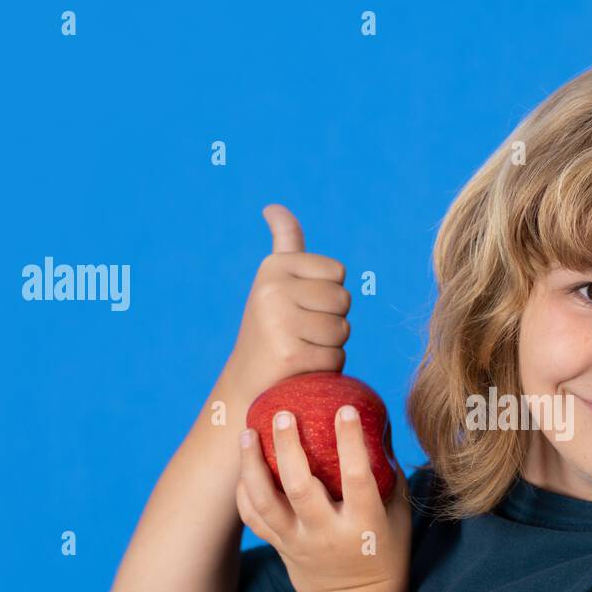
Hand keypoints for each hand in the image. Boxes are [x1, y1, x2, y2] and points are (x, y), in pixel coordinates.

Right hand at [221, 204, 351, 400]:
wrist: (248, 384)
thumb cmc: (271, 328)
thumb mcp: (275, 279)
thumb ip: (285, 243)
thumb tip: (273, 207)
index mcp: (273, 266)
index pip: (338, 273)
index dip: (328, 296)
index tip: (299, 308)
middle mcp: (272, 289)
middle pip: (344, 300)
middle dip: (331, 322)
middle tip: (300, 334)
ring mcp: (279, 321)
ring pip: (343, 330)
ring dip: (330, 346)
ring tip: (301, 350)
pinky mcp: (290, 354)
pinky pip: (337, 357)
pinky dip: (326, 369)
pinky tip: (300, 370)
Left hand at [236, 403, 411, 591]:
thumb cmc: (385, 552)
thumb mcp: (398, 515)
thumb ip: (387, 473)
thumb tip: (375, 422)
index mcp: (364, 524)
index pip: (357, 478)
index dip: (350, 442)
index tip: (343, 409)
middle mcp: (327, 533)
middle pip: (300, 487)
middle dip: (288, 447)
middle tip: (283, 414)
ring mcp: (299, 543)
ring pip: (265, 503)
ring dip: (251, 466)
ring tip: (247, 434)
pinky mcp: (281, 548)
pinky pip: (253, 518)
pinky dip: (244, 492)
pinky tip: (244, 467)